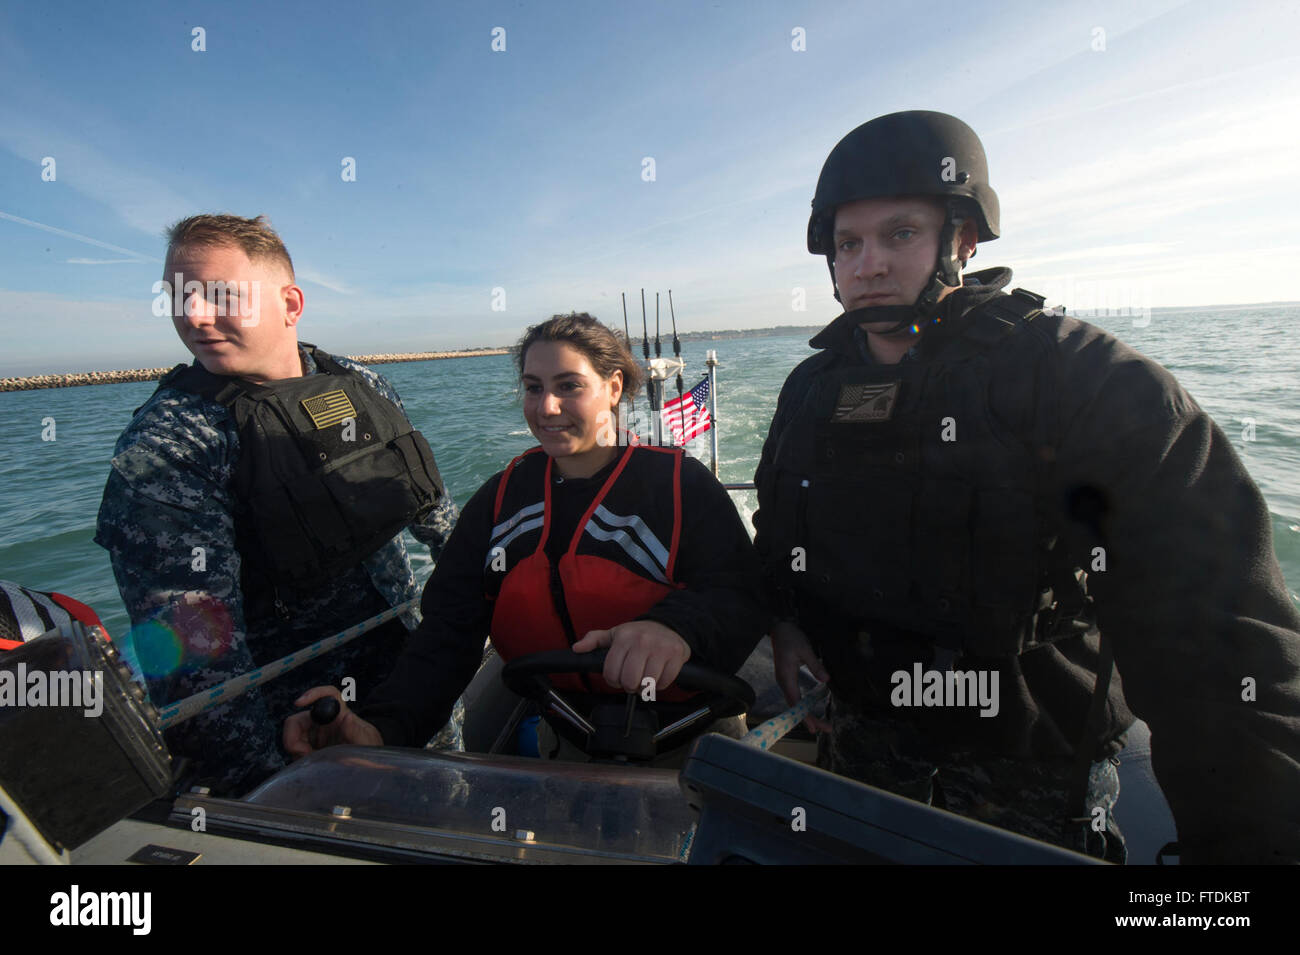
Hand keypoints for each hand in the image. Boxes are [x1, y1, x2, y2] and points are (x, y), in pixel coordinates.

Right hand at [283, 685, 382, 756]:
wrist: (367, 765)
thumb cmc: (368, 749)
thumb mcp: (366, 742)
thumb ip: (356, 732)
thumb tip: (347, 717)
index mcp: (340, 714)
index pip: (328, 695)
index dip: (313, 694)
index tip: (299, 702)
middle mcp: (325, 721)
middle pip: (298, 720)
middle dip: (293, 737)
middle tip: (303, 753)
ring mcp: (316, 734)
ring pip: (293, 736)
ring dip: (295, 750)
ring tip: (310, 761)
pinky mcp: (310, 747)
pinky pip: (295, 749)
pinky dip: (297, 758)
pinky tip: (310, 765)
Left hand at [571, 621, 691, 692]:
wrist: (670, 625)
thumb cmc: (639, 633)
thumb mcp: (615, 633)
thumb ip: (594, 640)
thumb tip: (577, 648)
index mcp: (624, 637)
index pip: (612, 672)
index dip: (613, 680)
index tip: (618, 677)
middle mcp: (642, 641)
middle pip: (630, 681)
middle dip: (629, 685)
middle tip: (632, 679)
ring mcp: (661, 648)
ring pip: (647, 684)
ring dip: (645, 687)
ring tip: (645, 678)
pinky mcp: (676, 655)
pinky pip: (664, 683)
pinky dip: (660, 685)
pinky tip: (658, 675)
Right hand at [770, 619, 831, 733]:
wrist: (778, 627)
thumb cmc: (791, 637)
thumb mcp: (805, 649)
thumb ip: (816, 665)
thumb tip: (826, 680)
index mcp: (787, 676)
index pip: (796, 702)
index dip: (805, 716)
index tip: (815, 728)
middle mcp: (783, 682)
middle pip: (795, 707)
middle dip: (809, 719)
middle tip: (826, 729)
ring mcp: (784, 681)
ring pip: (794, 703)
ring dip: (806, 714)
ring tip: (821, 724)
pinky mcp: (787, 678)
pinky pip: (794, 697)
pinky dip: (803, 706)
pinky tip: (811, 710)